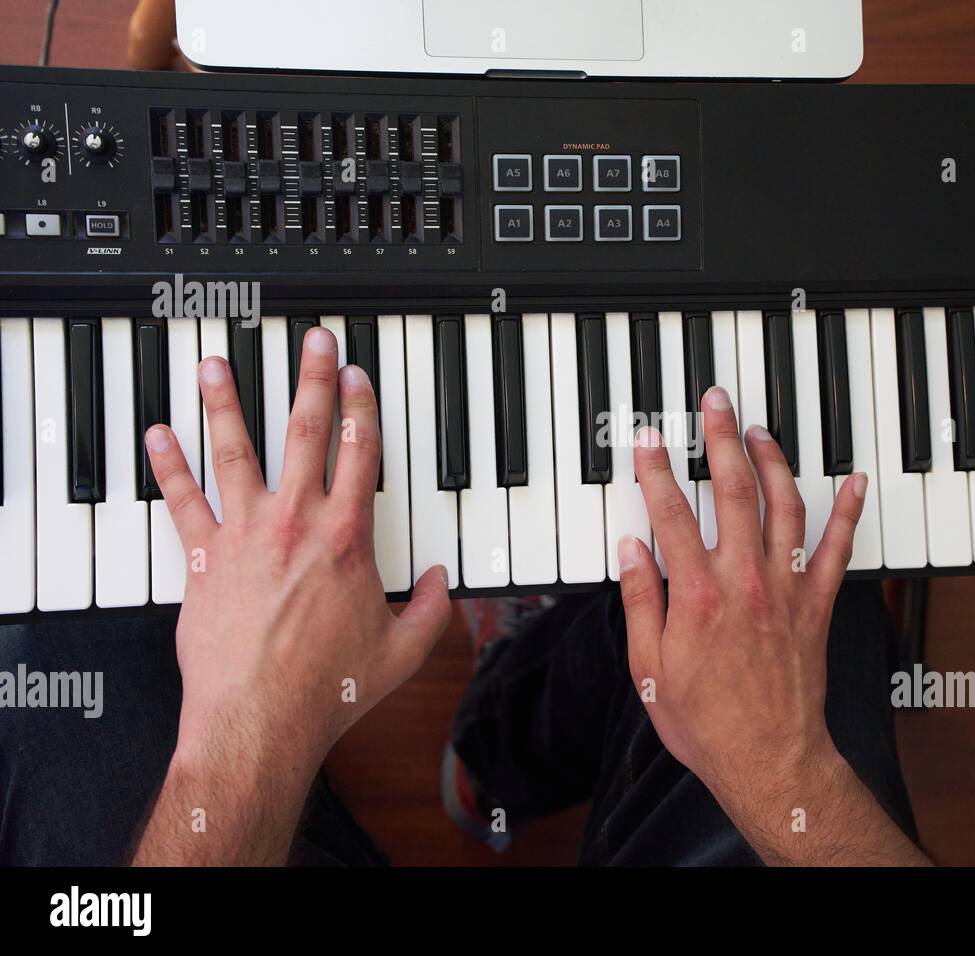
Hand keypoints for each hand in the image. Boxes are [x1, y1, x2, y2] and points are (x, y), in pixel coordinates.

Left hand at [145, 326, 449, 774]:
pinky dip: (166, 466)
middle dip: (309, 378)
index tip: (355, 374)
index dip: (360, 406)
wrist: (261, 719)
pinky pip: (182, 501)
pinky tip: (156, 435)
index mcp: (347, 538)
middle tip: (310, 341)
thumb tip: (440, 583)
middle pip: (304, 431)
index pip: (360, 452)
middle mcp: (295, 523)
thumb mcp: (402, 652)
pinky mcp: (206, 558)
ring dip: (225, 403)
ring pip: (234, 451)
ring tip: (217, 365)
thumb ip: (431, 609)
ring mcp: (246, 534)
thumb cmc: (328, 688)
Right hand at [618, 386, 861, 795]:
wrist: (767, 759)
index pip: (670, 513)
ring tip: (760, 430)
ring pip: (783, 506)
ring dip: (773, 460)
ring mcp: (785, 589)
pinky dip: (847, 512)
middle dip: (720, 438)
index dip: (657, 470)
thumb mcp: (649, 667)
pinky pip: (837, 549)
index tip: (650, 439)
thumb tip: (630, 549)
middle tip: (715, 402)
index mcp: (695, 594)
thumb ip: (638, 601)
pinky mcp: (816, 604)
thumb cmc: (705, 721)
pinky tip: (853, 481)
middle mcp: (743, 580)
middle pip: (732, 490)